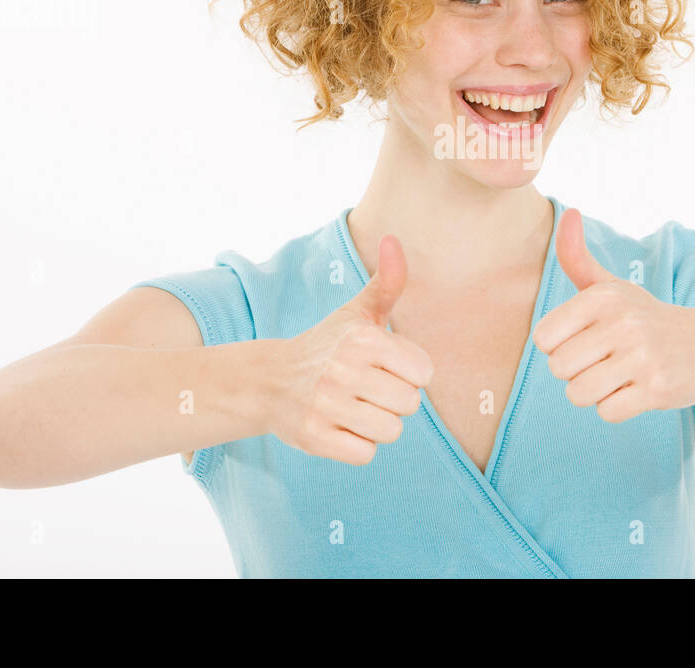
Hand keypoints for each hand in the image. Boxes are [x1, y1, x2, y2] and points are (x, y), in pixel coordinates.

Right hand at [265, 235, 434, 464]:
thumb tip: (394, 240)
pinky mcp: (314, 438)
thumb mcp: (357, 311)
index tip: (385, 366)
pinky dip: (357, 445)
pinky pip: (366, 454)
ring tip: (354, 408)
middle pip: (410, 405)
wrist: (270, 381)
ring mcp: (327, 405)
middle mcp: (343, 370)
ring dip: (378, 424)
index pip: (424, 373)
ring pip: (391, 432)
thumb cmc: (328, 344)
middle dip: (394, 400)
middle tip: (367, 388)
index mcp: (362, 338)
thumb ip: (387, 281)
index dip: (409, 373)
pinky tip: (340, 427)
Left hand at [531, 209, 694, 422]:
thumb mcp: (613, 287)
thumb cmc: (648, 318)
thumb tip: (568, 213)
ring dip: (595, 393)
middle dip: (576, 372)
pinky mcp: (657, 389)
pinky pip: (607, 413)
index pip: (543, 338)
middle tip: (605, 361)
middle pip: (558, 368)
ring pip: (578, 394)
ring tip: (619, 376)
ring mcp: (641, 357)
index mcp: (603, 296)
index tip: (586, 340)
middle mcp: (622, 322)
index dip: (560, 346)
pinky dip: (617, 407)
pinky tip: (637, 389)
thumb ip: (578, 258)